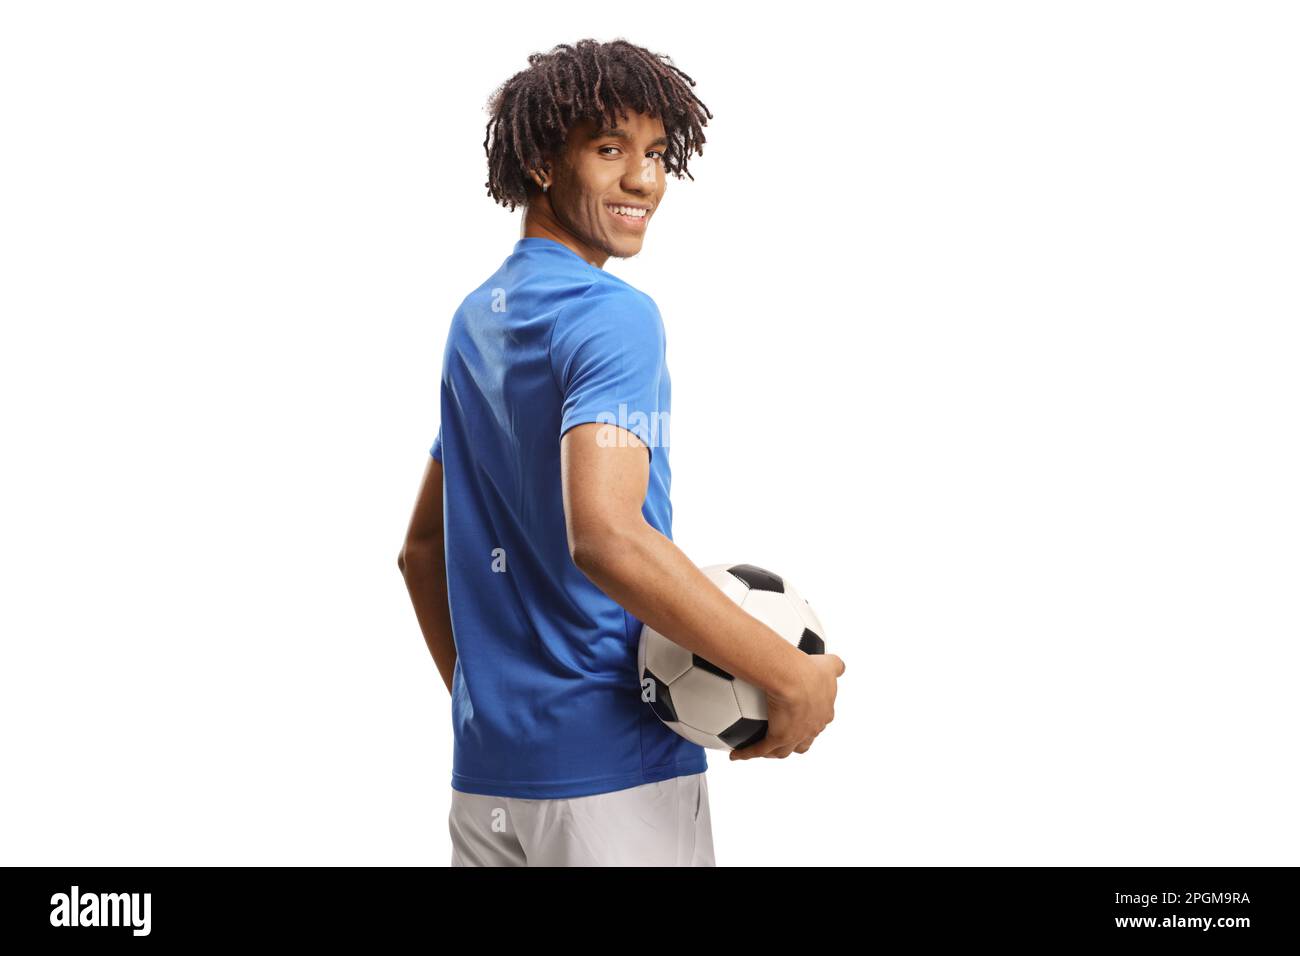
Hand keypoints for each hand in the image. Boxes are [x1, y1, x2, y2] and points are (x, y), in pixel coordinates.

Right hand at [729, 652, 845, 759]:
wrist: (792, 677)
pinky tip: (736, 754)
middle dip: (795, 742)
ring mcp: (795, 736)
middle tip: (784, 738)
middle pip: (803, 742)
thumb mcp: (828, 665)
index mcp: (823, 713)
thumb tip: (840, 665)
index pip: (818, 723)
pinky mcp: (778, 738)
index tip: (801, 720)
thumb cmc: (809, 670)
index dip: (810, 723)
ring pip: (784, 751)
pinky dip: (747, 753)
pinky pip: (759, 750)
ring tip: (763, 751)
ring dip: (773, 752)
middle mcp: (812, 728)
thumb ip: (836, 665)